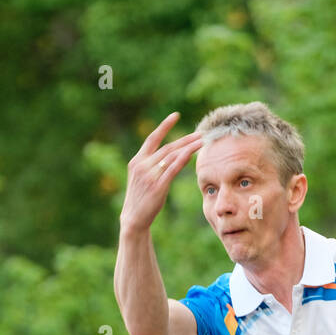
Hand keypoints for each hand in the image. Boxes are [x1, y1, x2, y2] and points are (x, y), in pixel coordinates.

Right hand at [119, 111, 202, 232]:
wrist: (133, 219)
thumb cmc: (141, 200)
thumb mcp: (145, 179)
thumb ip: (156, 166)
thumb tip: (177, 156)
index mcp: (137, 161)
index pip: (152, 138)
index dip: (164, 126)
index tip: (176, 115)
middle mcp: (142, 165)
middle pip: (168, 147)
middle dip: (186, 139)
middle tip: (200, 133)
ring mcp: (149, 175)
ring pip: (172, 156)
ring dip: (189, 147)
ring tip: (202, 141)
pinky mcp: (157, 186)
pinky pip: (173, 169)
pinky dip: (183, 159)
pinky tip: (193, 153)